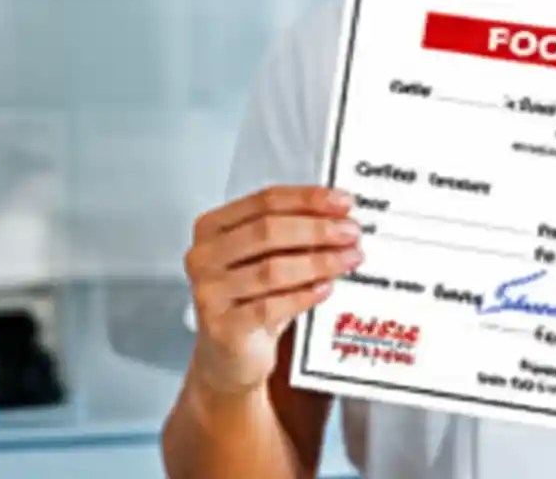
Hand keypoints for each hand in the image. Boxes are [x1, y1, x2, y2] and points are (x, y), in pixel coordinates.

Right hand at [185, 186, 362, 395]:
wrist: (231, 356)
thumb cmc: (252, 298)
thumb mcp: (271, 258)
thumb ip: (296, 234)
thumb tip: (341, 216)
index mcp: (213, 227)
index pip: (264, 201)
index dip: (307, 199)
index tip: (344, 202)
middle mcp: (203, 256)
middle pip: (267, 231)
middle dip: (317, 229)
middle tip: (351, 232)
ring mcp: (209, 292)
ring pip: (271, 270)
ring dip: (318, 262)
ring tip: (349, 259)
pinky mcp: (222, 327)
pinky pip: (269, 307)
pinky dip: (302, 295)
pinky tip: (325, 289)